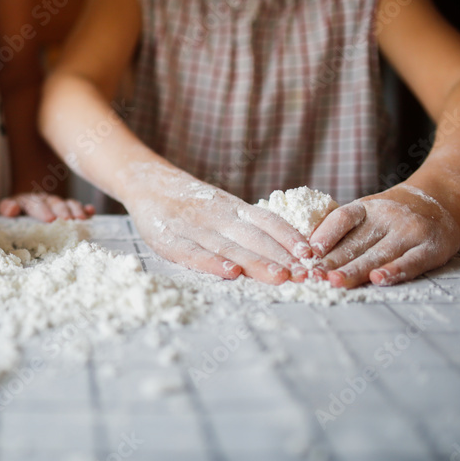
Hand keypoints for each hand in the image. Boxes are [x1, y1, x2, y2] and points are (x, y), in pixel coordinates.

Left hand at [0, 192, 95, 220]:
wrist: (23, 207)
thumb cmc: (15, 212)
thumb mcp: (7, 209)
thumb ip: (6, 208)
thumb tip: (13, 208)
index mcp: (28, 200)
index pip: (35, 203)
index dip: (43, 210)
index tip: (50, 219)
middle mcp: (45, 200)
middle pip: (54, 203)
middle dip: (62, 210)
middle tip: (68, 220)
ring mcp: (57, 203)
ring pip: (67, 203)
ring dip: (75, 210)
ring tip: (81, 219)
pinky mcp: (67, 208)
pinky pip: (78, 206)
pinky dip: (85, 208)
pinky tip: (91, 211)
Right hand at [121, 164, 314, 283]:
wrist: (147, 183)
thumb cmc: (190, 201)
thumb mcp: (221, 206)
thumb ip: (246, 223)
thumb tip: (286, 246)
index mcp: (233, 208)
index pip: (268, 221)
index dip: (290, 237)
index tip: (312, 254)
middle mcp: (218, 217)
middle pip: (255, 238)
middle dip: (282, 257)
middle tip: (306, 274)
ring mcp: (194, 228)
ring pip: (230, 247)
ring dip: (257, 263)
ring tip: (280, 277)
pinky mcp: (169, 239)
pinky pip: (193, 253)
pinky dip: (213, 263)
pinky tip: (230, 274)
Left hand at [311, 184, 459, 287]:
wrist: (438, 202)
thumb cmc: (392, 215)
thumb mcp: (366, 213)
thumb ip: (342, 230)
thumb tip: (308, 252)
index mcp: (366, 207)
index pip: (342, 218)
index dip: (324, 235)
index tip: (307, 252)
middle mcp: (387, 217)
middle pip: (356, 242)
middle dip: (332, 262)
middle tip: (313, 276)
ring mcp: (409, 232)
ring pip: (378, 254)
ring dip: (355, 270)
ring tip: (336, 281)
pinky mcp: (430, 247)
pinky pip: (411, 261)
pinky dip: (394, 271)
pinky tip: (378, 279)